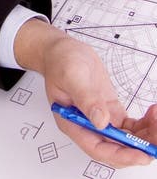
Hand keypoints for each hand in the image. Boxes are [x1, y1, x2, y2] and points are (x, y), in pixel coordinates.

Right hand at [15, 19, 154, 167]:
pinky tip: (152, 115)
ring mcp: (101, 119)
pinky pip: (130, 126)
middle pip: (116, 148)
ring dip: (144, 136)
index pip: (98, 148)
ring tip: (156, 120)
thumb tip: (100, 121)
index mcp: (72, 123)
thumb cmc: (60, 62)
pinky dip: (143, 124)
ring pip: (126, 139)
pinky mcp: (110, 110)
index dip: (121, 155)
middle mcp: (87, 126)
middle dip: (138, 147)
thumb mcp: (71, 76)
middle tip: (156, 137)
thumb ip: (86, 98)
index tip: (140, 154)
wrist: (63, 50)